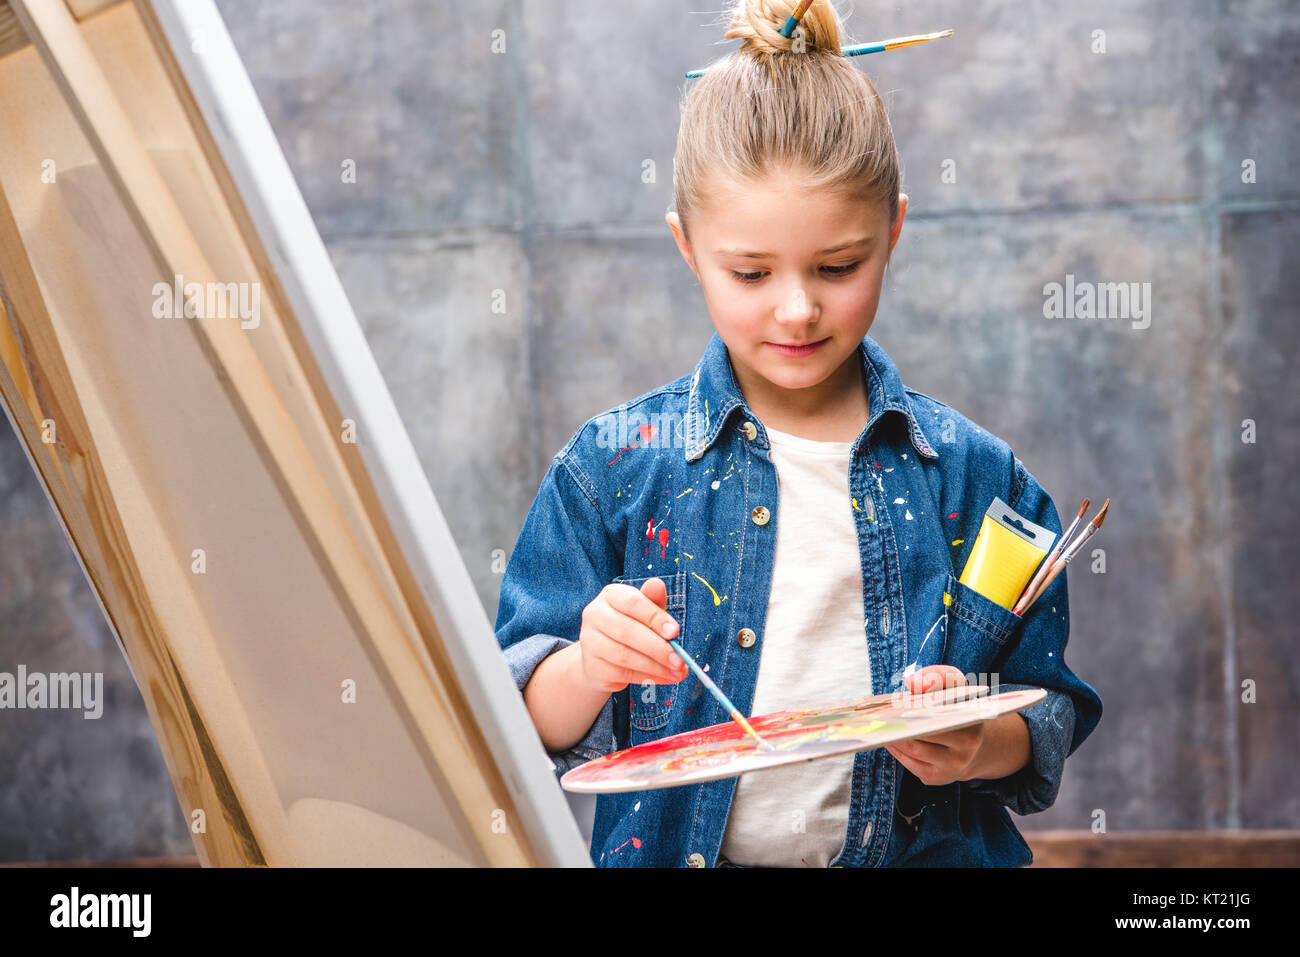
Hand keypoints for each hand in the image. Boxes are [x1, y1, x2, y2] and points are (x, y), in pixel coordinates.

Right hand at [577, 577, 688, 693]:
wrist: (602, 656)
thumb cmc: (631, 627)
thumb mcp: (645, 612)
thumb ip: (654, 602)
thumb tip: (658, 585)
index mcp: (610, 595)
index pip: (632, 602)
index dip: (655, 617)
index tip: (675, 632)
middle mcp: (594, 615)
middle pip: (628, 631)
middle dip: (658, 648)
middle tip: (680, 660)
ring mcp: (590, 642)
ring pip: (625, 656)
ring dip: (655, 667)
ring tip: (676, 672)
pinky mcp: (592, 666)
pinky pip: (622, 674)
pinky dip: (647, 677)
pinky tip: (663, 678)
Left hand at [883, 666, 983, 786]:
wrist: (969, 744)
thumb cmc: (955, 708)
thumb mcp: (953, 685)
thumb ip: (936, 676)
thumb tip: (913, 683)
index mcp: (973, 717)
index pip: (945, 709)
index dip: (921, 705)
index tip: (902, 701)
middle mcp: (969, 744)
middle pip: (926, 732)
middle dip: (903, 722)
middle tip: (884, 713)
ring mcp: (954, 765)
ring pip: (915, 749)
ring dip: (895, 736)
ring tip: (882, 724)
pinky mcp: (938, 777)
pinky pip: (910, 763)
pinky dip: (896, 750)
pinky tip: (889, 739)